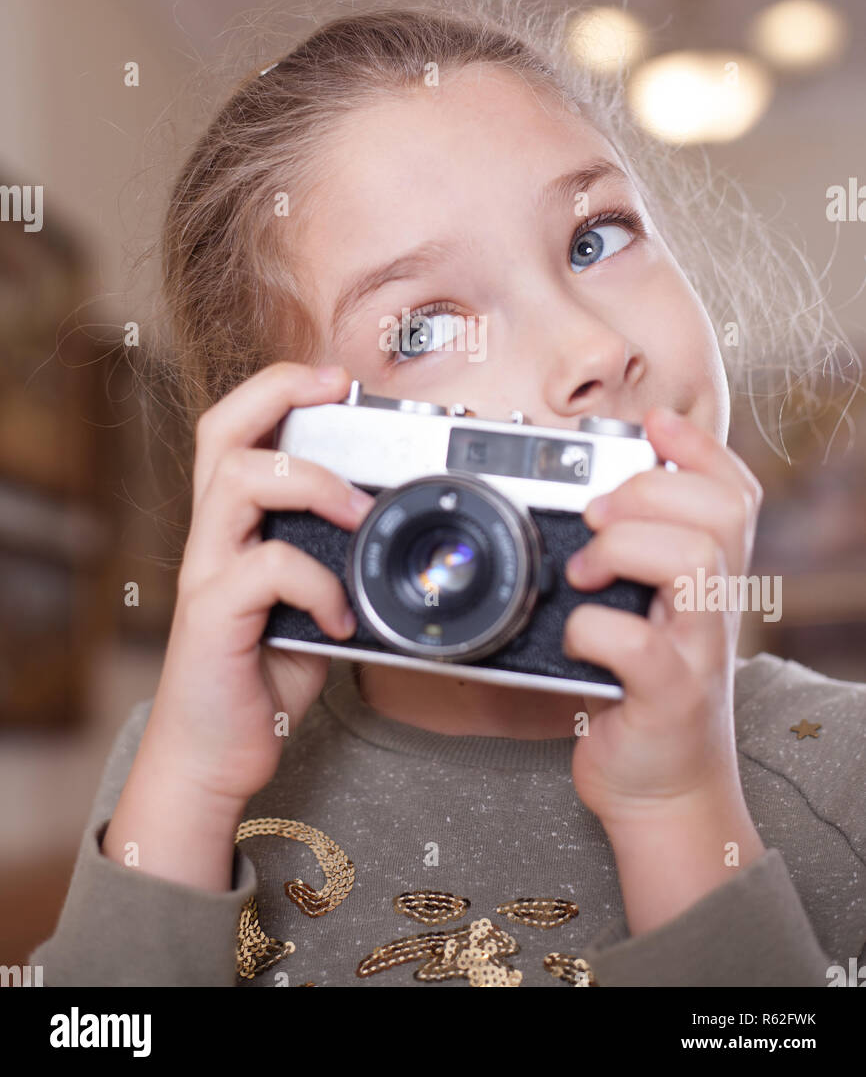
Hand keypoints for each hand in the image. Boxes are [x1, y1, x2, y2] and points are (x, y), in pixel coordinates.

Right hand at [139, 361, 375, 811]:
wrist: (214, 755)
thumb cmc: (262, 672)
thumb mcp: (311, 602)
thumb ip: (337, 560)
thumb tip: (402, 533)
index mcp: (236, 523)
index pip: (239, 428)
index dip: (280, 389)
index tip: (337, 378)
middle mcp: (213, 536)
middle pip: (223, 430)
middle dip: (278, 392)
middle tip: (336, 389)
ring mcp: (207, 572)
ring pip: (239, 480)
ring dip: (312, 483)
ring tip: (360, 513)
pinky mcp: (213, 616)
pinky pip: (267, 568)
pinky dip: (319, 583)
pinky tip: (343, 617)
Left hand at [563, 406, 763, 834]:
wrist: (661, 789)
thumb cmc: (641, 692)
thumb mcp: (648, 612)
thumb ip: (636, 557)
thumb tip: (592, 493)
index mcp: (712, 577)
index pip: (735, 491)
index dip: (701, 447)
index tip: (656, 422)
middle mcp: (716, 606)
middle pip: (721, 511)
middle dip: (651, 490)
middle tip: (597, 515)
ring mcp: (698, 651)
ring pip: (695, 560)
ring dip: (627, 547)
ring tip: (585, 571)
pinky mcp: (668, 697)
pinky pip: (639, 644)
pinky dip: (592, 628)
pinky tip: (575, 636)